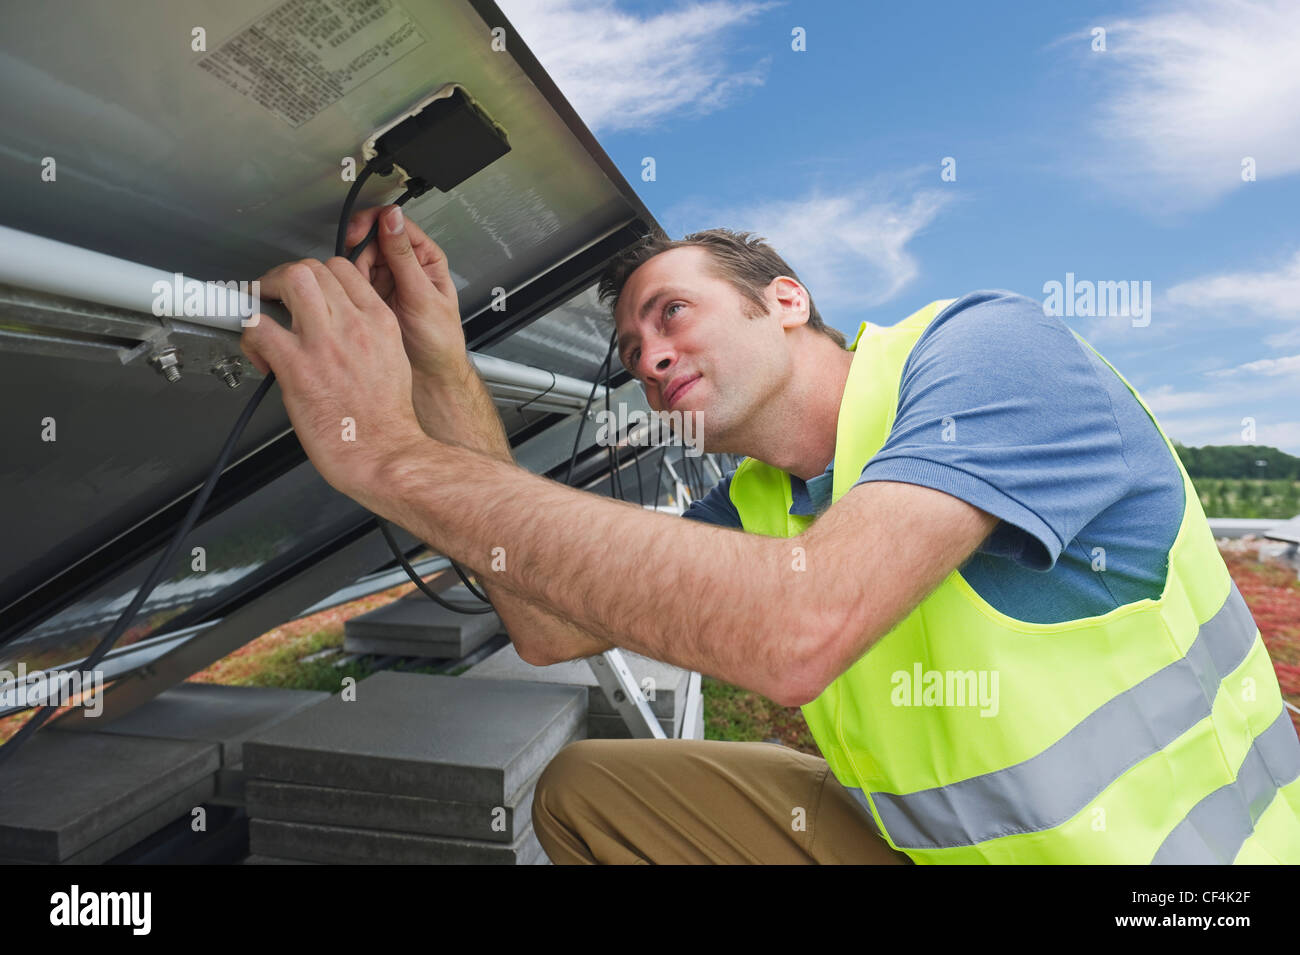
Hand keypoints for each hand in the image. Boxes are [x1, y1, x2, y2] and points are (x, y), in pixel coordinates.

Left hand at [240, 257, 428, 502]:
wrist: (385, 452)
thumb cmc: (388, 419)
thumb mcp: (393, 359)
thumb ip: (367, 335)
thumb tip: (336, 329)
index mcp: (379, 321)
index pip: (342, 270)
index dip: (316, 276)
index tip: (305, 294)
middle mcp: (354, 324)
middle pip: (312, 268)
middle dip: (286, 278)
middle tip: (276, 298)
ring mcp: (325, 342)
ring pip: (290, 281)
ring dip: (267, 293)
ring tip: (262, 314)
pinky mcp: (298, 367)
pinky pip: (259, 327)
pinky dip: (251, 336)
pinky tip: (260, 356)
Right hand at [345, 205, 468, 378]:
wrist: (430, 375)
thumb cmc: (439, 341)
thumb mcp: (422, 296)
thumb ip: (405, 258)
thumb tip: (393, 219)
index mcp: (426, 259)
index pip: (397, 224)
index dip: (375, 224)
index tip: (359, 234)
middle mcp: (406, 266)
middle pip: (373, 239)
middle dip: (360, 250)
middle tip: (354, 266)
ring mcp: (388, 281)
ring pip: (361, 260)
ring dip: (353, 270)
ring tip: (358, 289)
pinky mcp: (373, 297)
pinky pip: (354, 282)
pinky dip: (348, 286)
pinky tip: (352, 297)